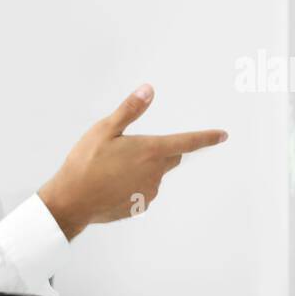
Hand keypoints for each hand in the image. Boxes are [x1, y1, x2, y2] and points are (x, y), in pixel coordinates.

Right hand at [38, 84, 226, 238]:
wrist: (71, 201)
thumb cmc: (86, 162)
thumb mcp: (104, 130)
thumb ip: (130, 109)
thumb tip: (149, 90)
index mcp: (150, 151)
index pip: (187, 142)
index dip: (207, 138)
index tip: (222, 135)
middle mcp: (156, 173)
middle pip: (171, 156)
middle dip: (161, 150)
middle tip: (131, 148)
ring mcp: (149, 191)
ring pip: (155, 174)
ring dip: (143, 168)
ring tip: (113, 168)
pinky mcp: (141, 205)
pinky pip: (144, 190)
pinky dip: (134, 185)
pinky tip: (112, 184)